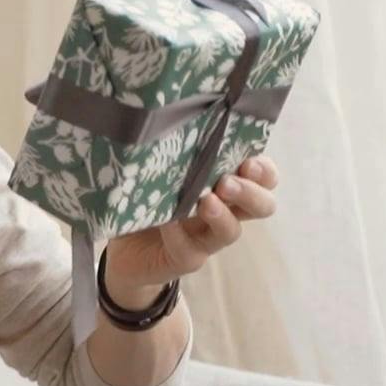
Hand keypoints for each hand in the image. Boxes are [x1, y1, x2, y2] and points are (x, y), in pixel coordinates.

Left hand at [103, 156, 278, 304]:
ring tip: (206, 201)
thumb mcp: (162, 172)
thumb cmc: (147, 202)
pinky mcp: (186, 258)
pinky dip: (179, 234)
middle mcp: (225, 212)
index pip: (264, 178)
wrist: (122, 248)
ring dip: (221, 215)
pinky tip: (167, 222)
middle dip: (251, 193)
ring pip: (232, 231)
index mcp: (227, 187)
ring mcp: (207, 238)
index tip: (248, 162)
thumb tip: (175, 127)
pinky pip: (190, 250)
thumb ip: (177, 156)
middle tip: (227, 183)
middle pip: (262, 206)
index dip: (264, 171)